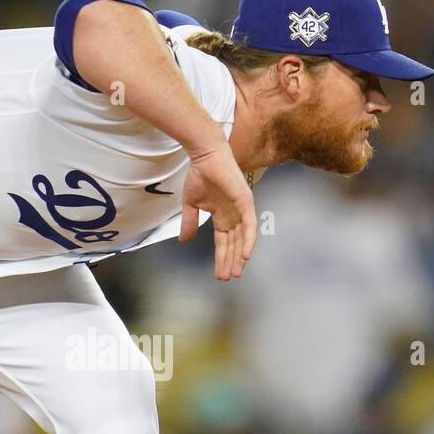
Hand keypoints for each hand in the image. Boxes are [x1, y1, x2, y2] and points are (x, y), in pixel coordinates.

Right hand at [179, 144, 257, 280]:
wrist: (205, 156)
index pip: (223, 242)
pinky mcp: (246, 201)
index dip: (221, 257)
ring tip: (236, 271)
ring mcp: (241, 209)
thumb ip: (189, 222)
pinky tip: (246, 254)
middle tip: (227, 277)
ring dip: (240, 255)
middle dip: (230, 261)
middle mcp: (234, 215)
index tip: (218, 274)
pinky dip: (248, 240)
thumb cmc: (199, 175)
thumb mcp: (191, 204)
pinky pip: (249, 225)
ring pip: (243, 238)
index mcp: (222, 216)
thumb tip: (184, 241)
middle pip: (234, 243)